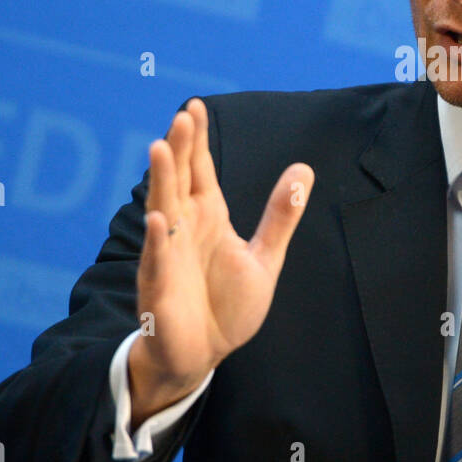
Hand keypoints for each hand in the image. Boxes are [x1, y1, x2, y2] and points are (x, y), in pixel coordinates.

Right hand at [127, 97, 312, 427]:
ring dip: (161, 181)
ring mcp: (167, 257)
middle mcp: (183, 230)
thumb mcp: (264, 257)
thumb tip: (304, 169)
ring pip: (162, 211)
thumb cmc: (227, 306)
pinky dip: (157, 242)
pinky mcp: (160, 289)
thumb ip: (281, 216)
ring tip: (159, 149)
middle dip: (179, 149)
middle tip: (181, 116)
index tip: (194, 107)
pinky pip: (157, 261)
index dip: (197, 141)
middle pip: (179, 182)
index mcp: (208, 218)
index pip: (200, 171)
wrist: (205, 354)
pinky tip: (158, 220)